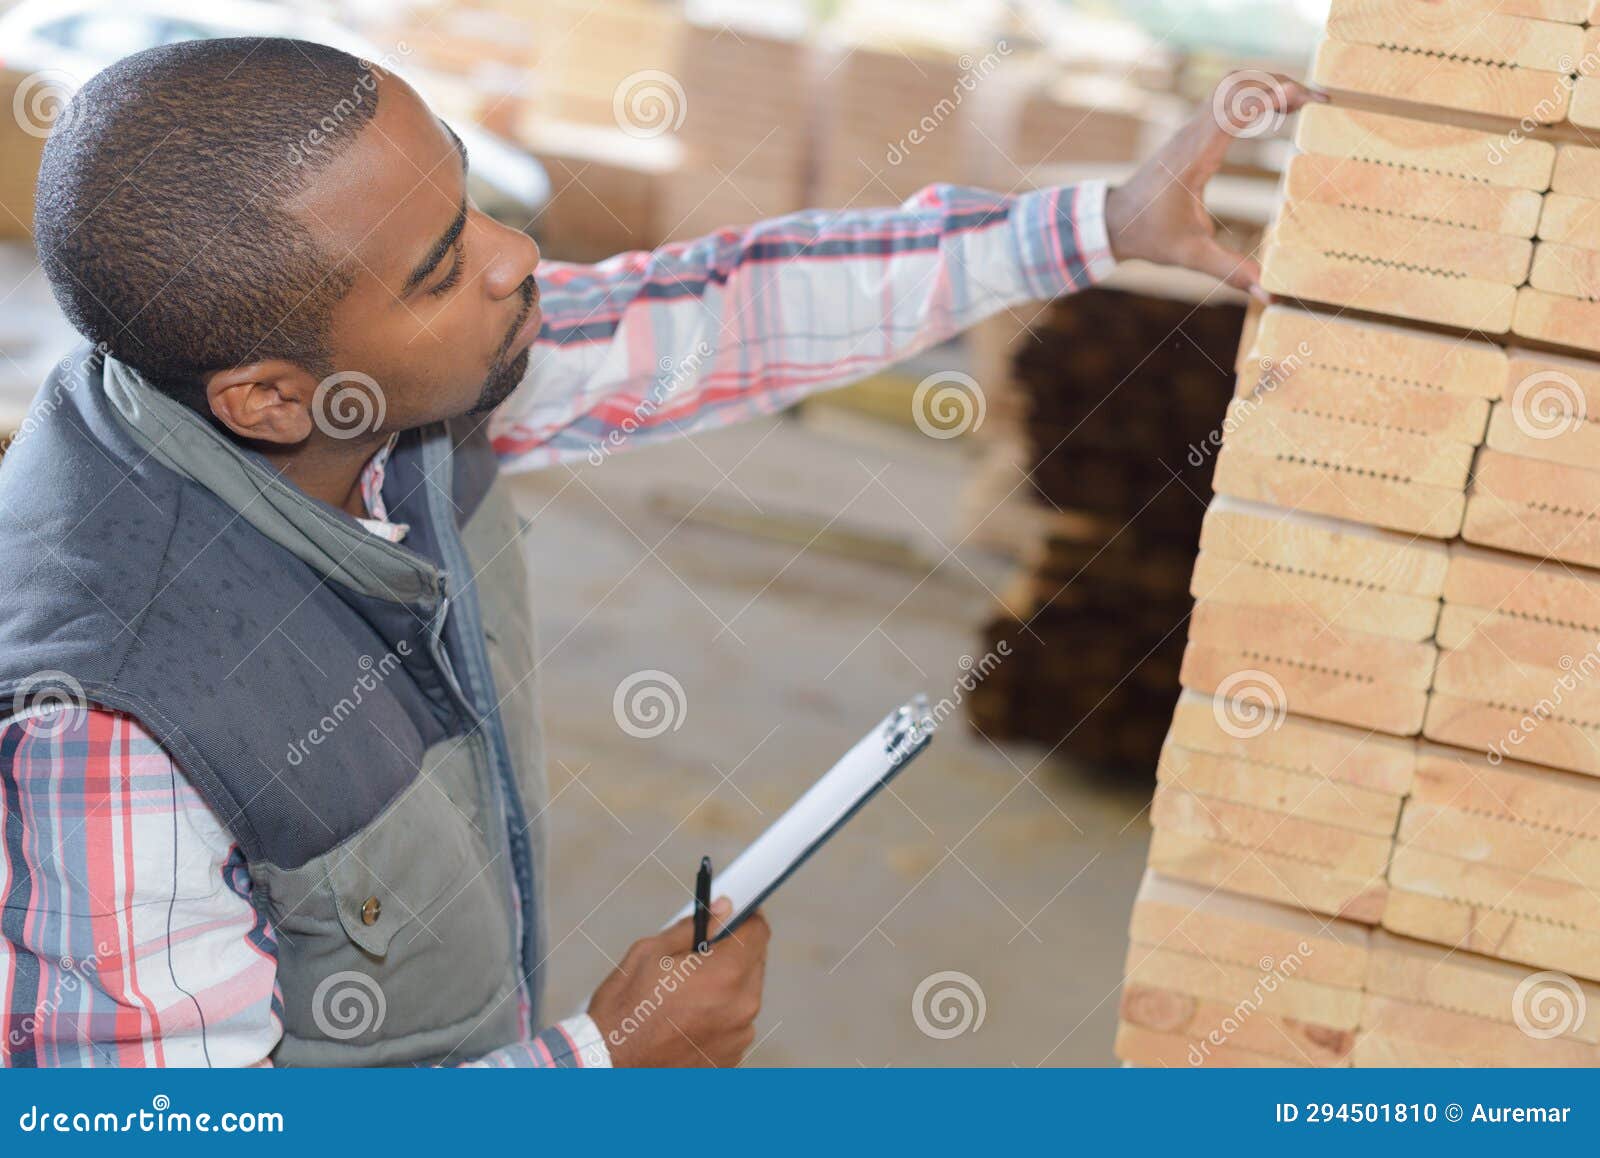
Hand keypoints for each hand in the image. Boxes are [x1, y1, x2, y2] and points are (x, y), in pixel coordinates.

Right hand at [588, 898, 770, 1066]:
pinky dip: (719, 1015)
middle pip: (755, 962)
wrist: (608, 1067)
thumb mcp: (650, 954)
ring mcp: (739, 1038)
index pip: (758, 932)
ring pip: (745, 994)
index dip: (746, 917)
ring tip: (685, 994)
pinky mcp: (732, 1058)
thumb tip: (722, 909)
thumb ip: (693, 927)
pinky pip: (735, 1023)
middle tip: (701, 953)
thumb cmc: (623, 1011)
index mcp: (725, 976)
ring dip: (725, 986)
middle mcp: (741, 1008)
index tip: (736, 914)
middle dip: (733, 952)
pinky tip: (686, 1019)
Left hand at [1104, 72, 1324, 298]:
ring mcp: (1191, 129)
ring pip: (1230, 85)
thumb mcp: (1191, 256)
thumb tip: (1269, 293)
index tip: (1307, 99)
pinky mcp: (1193, 131)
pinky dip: (1254, 95)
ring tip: (1303, 102)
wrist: (1114, 221)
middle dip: (1278, 82)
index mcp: (1194, 158)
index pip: (1233, 109)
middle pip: (1235, 84)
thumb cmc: (1150, 236)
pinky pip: (1225, 99)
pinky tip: (1278, 111)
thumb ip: (1230, 272)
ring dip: (1267, 84)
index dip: (1270, 96)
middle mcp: (1192, 135)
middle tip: (1317, 99)